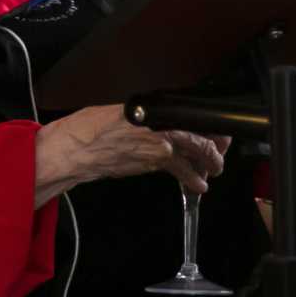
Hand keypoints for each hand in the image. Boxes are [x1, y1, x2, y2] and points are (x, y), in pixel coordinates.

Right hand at [33, 105, 226, 204]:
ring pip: (194, 157)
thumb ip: (146, 116)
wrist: (75, 150)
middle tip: (220, 154)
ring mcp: (158, 150)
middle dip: (215, 150)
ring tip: (211, 172)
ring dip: (207, 166)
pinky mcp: (151, 166)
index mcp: (156, 111)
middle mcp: (162, 129)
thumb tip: (159, 120)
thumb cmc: (90, 128)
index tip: (217, 132)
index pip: (194, 118)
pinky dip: (190, 179)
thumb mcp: (123, 111)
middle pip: (201, 140)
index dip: (211, 128)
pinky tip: (196, 185)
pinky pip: (179, 172)